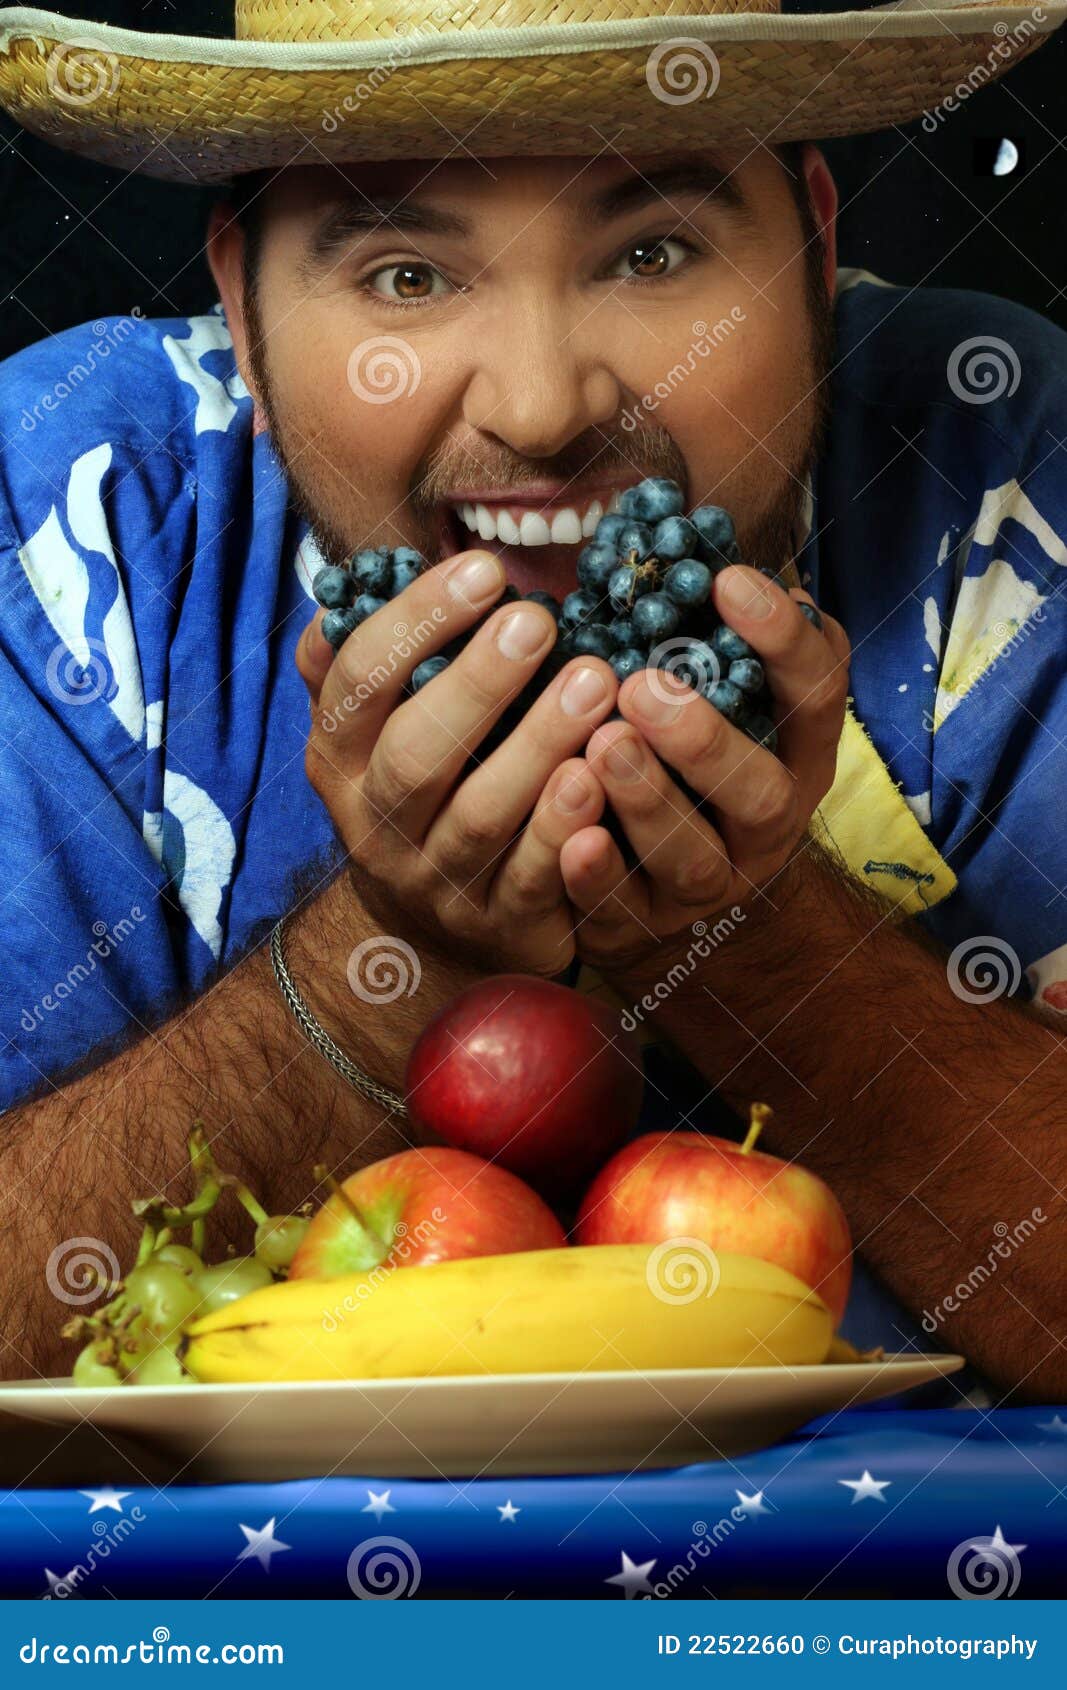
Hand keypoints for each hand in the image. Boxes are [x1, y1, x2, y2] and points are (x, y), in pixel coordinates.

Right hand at [296, 550, 618, 978]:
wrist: (442, 921)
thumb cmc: (431, 781)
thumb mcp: (382, 725)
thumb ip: (373, 657)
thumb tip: (367, 575)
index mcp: (341, 758)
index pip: (360, 681)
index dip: (416, 623)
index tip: (485, 570)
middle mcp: (375, 825)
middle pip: (415, 754)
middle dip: (477, 684)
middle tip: (540, 622)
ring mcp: (434, 884)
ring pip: (479, 818)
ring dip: (536, 747)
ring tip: (594, 682)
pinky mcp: (495, 928)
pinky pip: (529, 882)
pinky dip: (561, 833)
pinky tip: (598, 782)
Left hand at [562, 566, 849, 970]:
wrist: (661, 885)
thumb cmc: (683, 752)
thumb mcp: (720, 690)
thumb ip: (725, 636)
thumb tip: (720, 553)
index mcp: (795, 755)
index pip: (816, 695)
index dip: (783, 641)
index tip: (728, 580)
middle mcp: (765, 825)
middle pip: (761, 795)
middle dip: (707, 742)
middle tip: (644, 687)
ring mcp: (709, 884)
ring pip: (694, 860)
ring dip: (650, 802)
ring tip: (601, 747)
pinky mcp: (645, 928)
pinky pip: (625, 913)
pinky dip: (598, 879)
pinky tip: (571, 839)